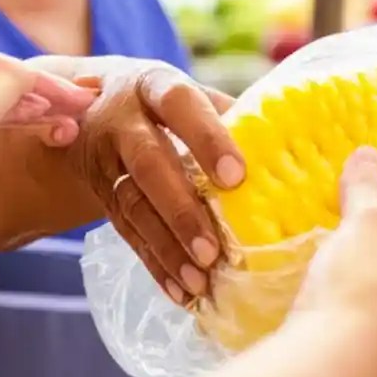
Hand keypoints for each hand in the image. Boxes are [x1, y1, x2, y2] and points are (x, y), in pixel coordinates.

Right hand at [51, 57, 244, 303]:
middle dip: (181, 209)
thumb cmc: (167, 104)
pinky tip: (180, 291)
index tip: (235, 177)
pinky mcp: (100, 195)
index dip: (206, 138)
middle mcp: (121, 120)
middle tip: (212, 251)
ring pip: (132, 206)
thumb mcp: (190, 95)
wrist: (86, 106)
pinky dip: (154, 264)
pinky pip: (125, 233)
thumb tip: (290, 147)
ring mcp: (104, 160)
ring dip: (167, 247)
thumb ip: (229, 116)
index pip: (179, 105)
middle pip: (148, 163)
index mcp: (154, 85)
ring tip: (199, 280)